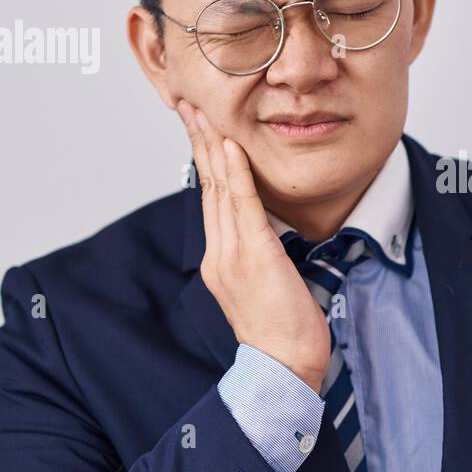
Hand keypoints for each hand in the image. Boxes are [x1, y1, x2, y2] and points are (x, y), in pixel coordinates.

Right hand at [178, 100, 330, 391]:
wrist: (283, 367)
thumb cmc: (283, 333)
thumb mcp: (266, 286)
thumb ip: (259, 255)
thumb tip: (265, 233)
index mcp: (219, 259)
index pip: (210, 199)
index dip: (204, 160)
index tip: (198, 126)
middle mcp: (218, 253)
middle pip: (206, 186)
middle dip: (198, 142)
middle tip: (187, 104)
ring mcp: (232, 254)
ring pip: (219, 189)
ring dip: (211, 146)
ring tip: (203, 112)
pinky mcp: (254, 256)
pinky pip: (243, 206)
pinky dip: (236, 173)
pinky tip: (230, 146)